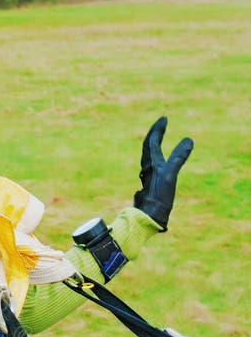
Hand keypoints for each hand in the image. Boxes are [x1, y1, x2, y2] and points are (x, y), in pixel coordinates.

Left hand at [134, 116, 193, 230]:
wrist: (147, 218)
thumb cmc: (158, 197)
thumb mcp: (171, 175)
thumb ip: (178, 157)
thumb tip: (189, 140)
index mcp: (151, 164)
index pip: (151, 141)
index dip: (158, 129)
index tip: (164, 118)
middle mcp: (147, 169)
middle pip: (147, 147)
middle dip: (154, 134)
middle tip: (161, 124)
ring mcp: (147, 178)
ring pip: (148, 158)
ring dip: (153, 146)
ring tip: (157, 140)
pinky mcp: (150, 186)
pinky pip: (151, 168)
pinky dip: (155, 160)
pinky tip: (156, 165)